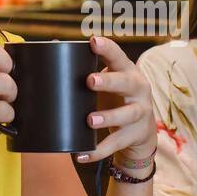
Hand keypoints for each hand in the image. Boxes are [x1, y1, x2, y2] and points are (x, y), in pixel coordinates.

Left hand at [78, 35, 155, 170]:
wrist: (143, 130)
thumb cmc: (118, 97)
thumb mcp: (112, 81)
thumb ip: (89, 69)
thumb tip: (53, 48)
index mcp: (129, 71)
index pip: (119, 56)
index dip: (107, 49)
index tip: (93, 41)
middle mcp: (139, 89)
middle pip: (127, 83)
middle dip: (109, 81)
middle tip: (90, 80)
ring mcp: (140, 113)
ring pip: (126, 115)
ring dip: (108, 117)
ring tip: (90, 120)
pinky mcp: (135, 135)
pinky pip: (116, 144)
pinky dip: (99, 151)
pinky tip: (83, 154)